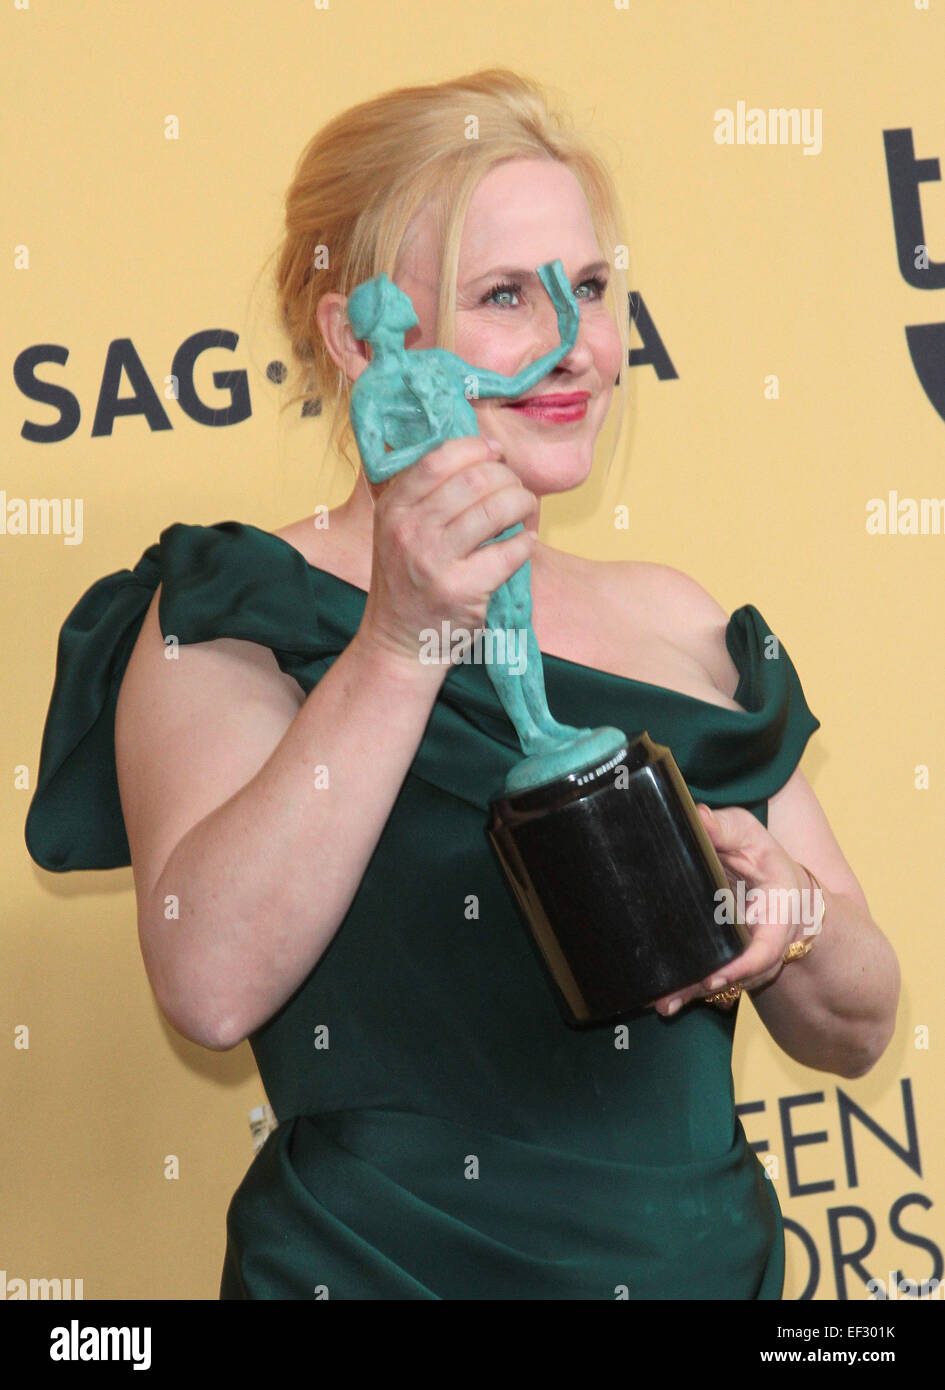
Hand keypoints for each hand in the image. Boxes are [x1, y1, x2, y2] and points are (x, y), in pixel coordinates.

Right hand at [358, 435, 537, 670]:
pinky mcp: (461, 589)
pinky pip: (509, 551)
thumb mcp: (398, 530)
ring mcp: (434, 561)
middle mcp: (410, 530)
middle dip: (507, 478)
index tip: (497, 454)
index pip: (440, 459)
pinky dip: (526, 542)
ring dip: (522, 504)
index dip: (477, 449)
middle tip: (515, 490)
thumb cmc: (408, 581)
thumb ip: (426, 494)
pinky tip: (524, 543)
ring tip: (524, 511)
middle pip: (474, 479)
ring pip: (496, 509)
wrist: (400, 642)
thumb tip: (483, 451)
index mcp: (394, 508)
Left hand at [647, 803, 813, 1016]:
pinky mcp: (724, 959)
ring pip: (720, 981)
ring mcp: (743, 956)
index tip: (718, 977)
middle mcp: (763, 946)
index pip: (766, 950)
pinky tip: (661, 1002)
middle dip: (705, 987)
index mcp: (778, 916)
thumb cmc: (765, 859)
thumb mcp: (752, 836)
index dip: (744, 966)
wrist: (781, 887)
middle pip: (737, 974)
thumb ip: (727, 828)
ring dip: (690, 995)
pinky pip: (708, 978)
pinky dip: (687, 992)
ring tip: (661, 1004)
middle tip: (672, 998)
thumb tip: (699, 816)